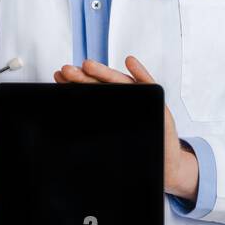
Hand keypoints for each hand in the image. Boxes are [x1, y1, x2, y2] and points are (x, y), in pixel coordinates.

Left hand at [53, 55, 198, 203]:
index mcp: (112, 105)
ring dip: (104, 73)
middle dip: (84, 77)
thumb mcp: (112, 139)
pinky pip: (148, 85)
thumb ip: (95, 129)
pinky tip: (130, 62)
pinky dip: (141, 72)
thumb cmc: (139, 147)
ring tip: (88, 65)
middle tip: (66, 70)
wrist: (165, 161)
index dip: (75, 84)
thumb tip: (64, 132)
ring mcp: (141, 99)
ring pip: (121, 83)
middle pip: (102, 85)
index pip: (91, 92)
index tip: (59, 76)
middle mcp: (125, 99)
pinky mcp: (157, 102)